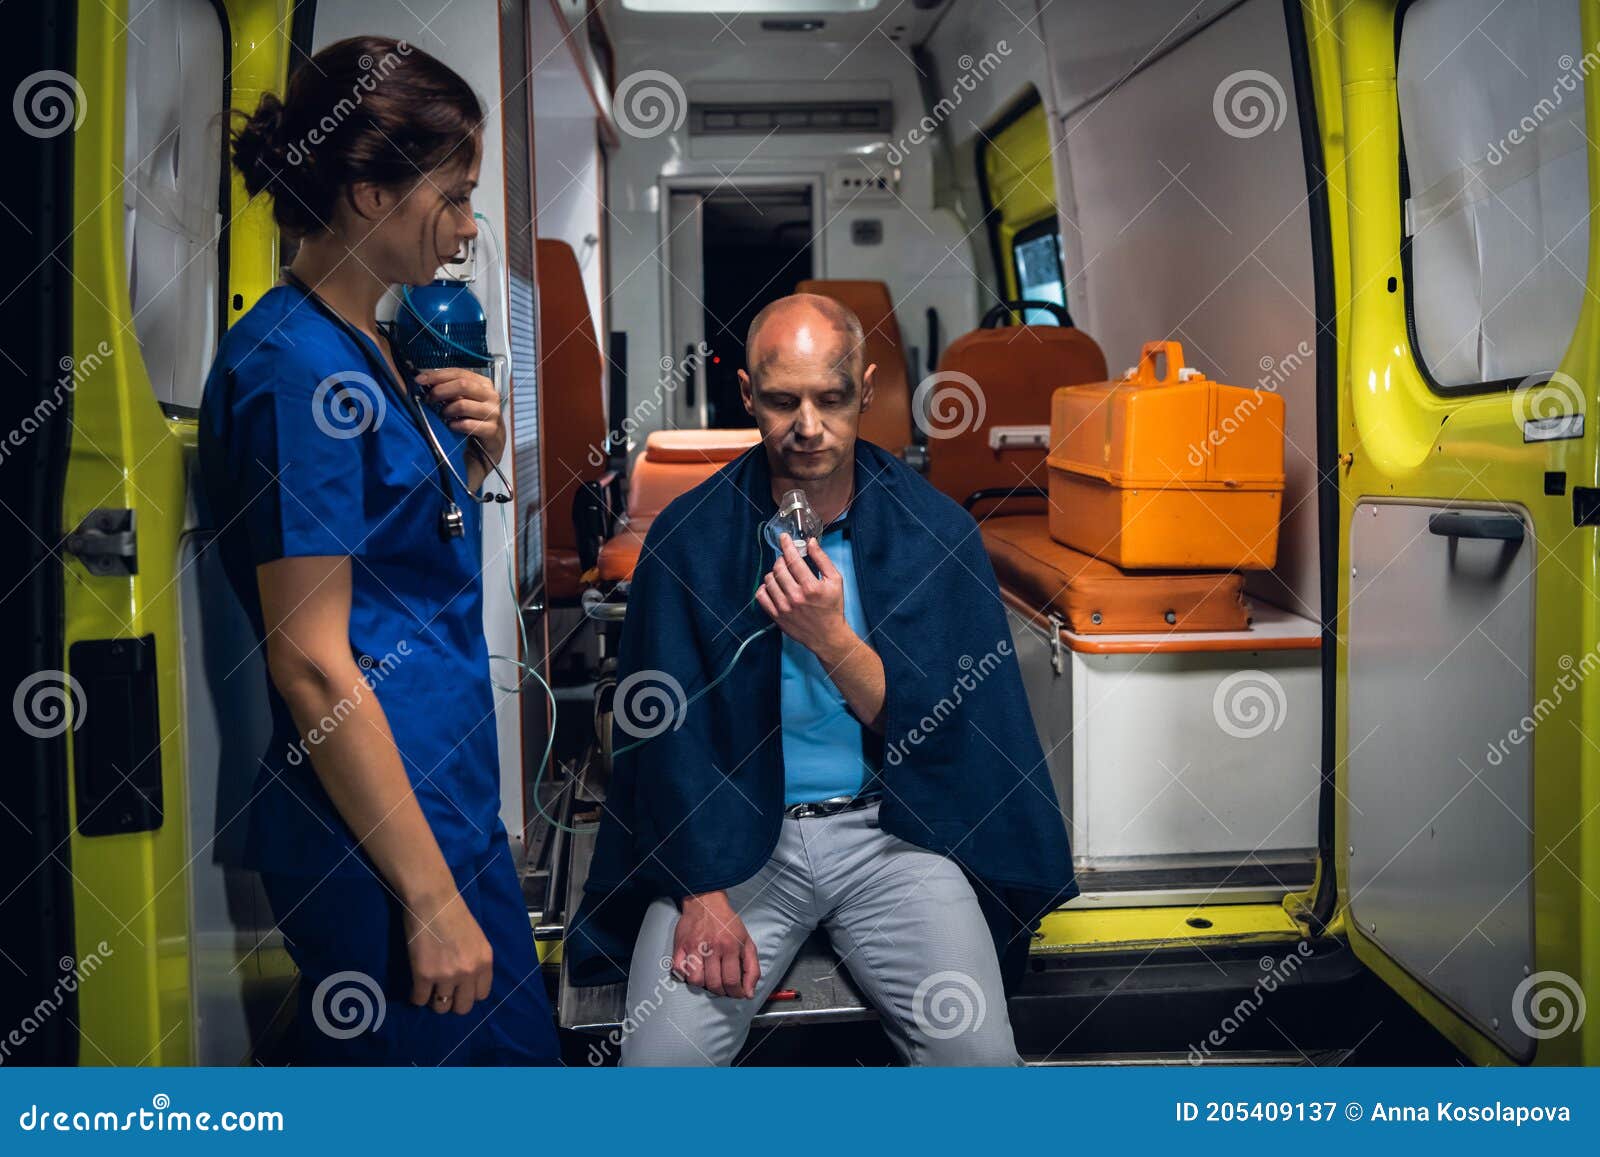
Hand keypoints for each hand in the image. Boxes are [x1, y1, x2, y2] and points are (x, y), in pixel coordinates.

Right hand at [403, 889, 493, 1015]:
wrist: (433, 899)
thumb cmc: (454, 913)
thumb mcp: (477, 939)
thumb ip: (476, 961)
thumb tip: (468, 982)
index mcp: (485, 962)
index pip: (481, 995)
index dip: (469, 993)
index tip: (460, 988)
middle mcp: (469, 972)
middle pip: (463, 1008)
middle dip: (453, 1002)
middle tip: (443, 992)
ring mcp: (446, 976)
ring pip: (441, 1007)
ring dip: (434, 1000)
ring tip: (429, 989)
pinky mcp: (423, 975)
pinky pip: (419, 1000)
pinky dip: (416, 996)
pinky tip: (416, 986)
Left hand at [414, 368, 505, 465]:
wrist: (491, 441)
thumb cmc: (473, 417)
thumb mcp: (463, 398)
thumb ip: (449, 388)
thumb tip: (424, 379)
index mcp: (483, 383)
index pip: (459, 373)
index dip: (437, 375)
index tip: (419, 380)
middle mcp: (490, 395)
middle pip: (462, 385)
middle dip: (440, 391)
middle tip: (429, 399)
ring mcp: (493, 413)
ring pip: (462, 405)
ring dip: (447, 410)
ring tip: (443, 415)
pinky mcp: (491, 429)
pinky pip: (467, 425)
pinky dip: (454, 425)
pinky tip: (451, 426)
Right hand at [673, 891, 759, 998]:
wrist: (706, 901)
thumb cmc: (727, 923)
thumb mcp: (747, 942)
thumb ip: (752, 968)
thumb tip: (749, 993)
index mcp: (730, 946)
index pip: (732, 981)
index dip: (735, 993)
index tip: (736, 993)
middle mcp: (712, 947)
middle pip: (714, 984)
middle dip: (721, 991)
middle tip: (723, 987)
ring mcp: (694, 947)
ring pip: (695, 980)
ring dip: (703, 984)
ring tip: (708, 978)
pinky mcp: (680, 946)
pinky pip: (679, 970)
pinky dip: (685, 975)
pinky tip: (693, 971)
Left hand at [756, 534, 852, 660]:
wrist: (827, 636)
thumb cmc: (833, 607)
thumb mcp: (835, 581)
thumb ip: (822, 560)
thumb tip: (810, 542)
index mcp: (811, 587)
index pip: (793, 560)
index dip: (787, 545)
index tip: (784, 537)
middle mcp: (795, 597)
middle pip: (779, 568)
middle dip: (782, 559)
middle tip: (788, 561)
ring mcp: (783, 608)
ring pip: (769, 580)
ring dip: (775, 573)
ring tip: (784, 575)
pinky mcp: (776, 616)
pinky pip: (761, 596)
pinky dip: (765, 588)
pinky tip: (774, 587)